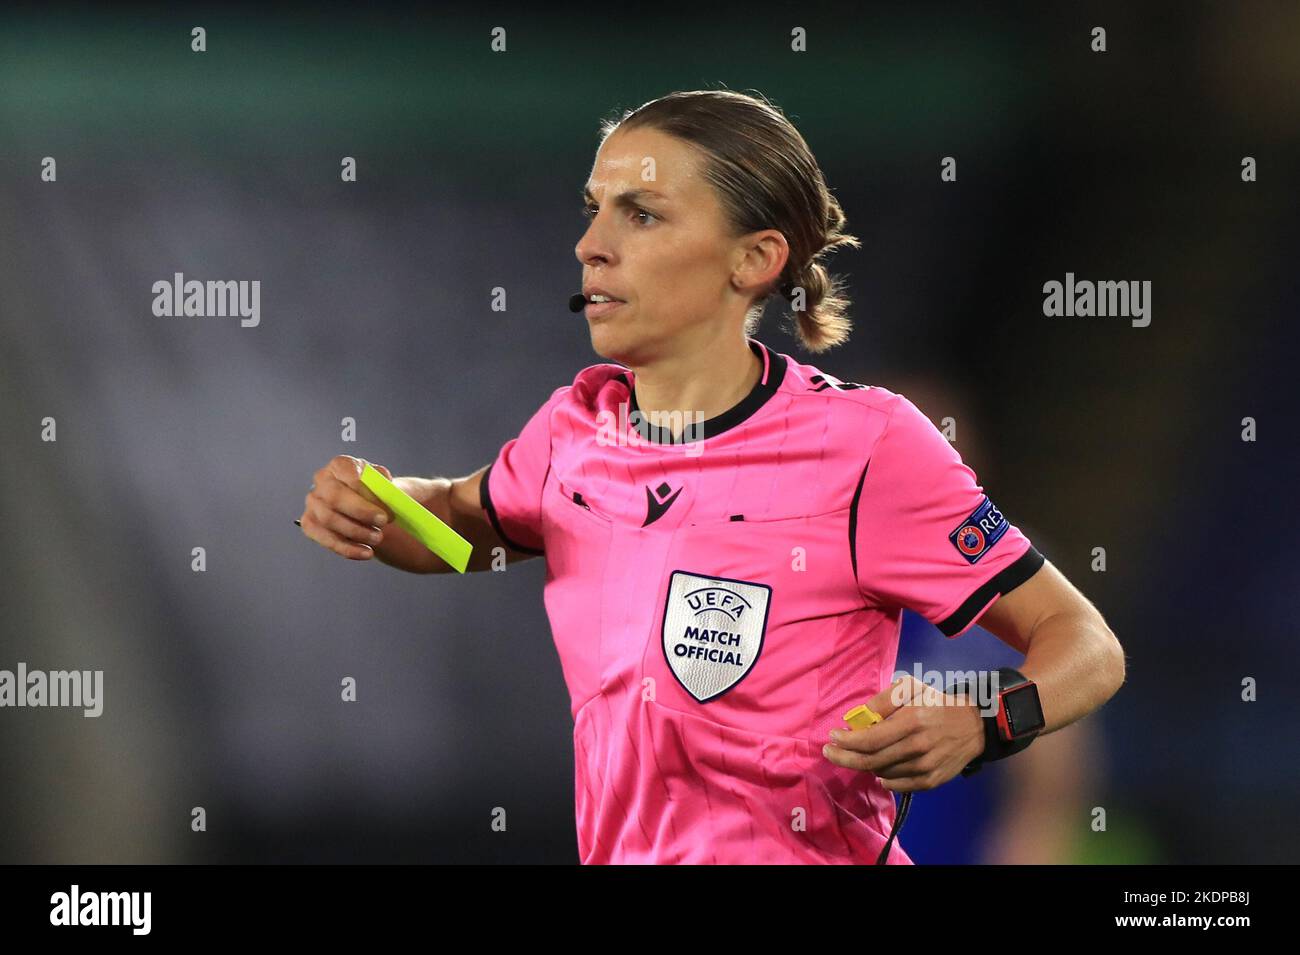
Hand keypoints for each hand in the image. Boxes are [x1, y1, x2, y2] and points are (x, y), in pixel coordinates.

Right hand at [298, 455, 395, 559]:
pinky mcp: (310, 524)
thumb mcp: (384, 484)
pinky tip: (367, 553)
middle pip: (335, 497)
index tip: (387, 510)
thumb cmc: (375, 493)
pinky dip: (348, 549)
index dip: (369, 494)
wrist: (366, 505)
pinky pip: (326, 539)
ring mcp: (313, 503)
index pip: (350, 476)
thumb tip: (387, 493)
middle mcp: (322, 481)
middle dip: (361, 512)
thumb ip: (385, 487)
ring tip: (378, 538)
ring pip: (329, 520)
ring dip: (357, 532)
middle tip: (382, 522)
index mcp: (340, 465)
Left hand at [822, 674, 985, 791]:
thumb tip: (858, 717)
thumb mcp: (911, 688)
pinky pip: (897, 785)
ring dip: (864, 765)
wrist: (974, 725)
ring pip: (882, 773)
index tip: (832, 737)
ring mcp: (924, 767)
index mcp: (911, 721)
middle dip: (843, 758)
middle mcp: (917, 748)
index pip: (869, 739)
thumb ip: (883, 700)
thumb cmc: (937, 703)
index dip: (845, 741)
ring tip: (858, 754)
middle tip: (829, 752)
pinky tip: (878, 769)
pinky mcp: (931, 781)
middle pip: (870, 760)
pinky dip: (883, 778)